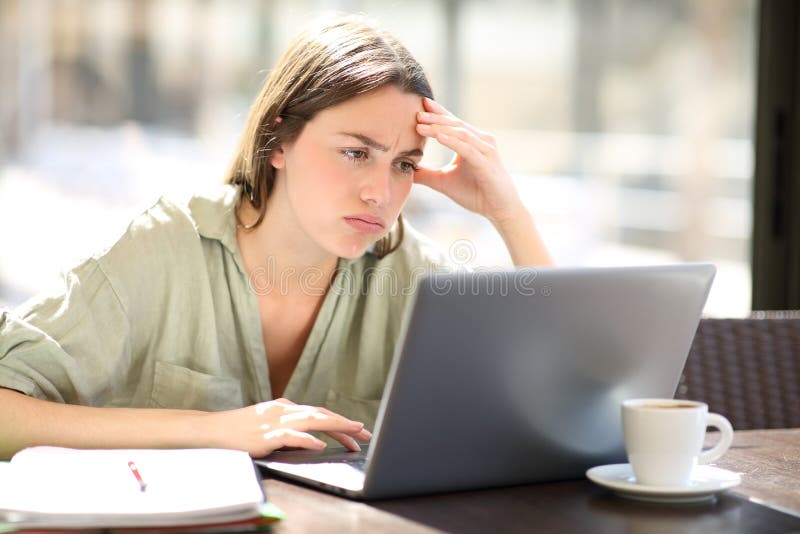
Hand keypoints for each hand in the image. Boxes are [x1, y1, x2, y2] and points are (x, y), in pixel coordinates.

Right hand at [205, 398, 371, 456]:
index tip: (357, 430)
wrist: (208, 430)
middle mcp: (282, 410)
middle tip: (365, 433)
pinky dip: (306, 440)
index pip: (318, 412)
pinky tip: (319, 445)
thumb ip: (287, 428)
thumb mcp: (266, 424)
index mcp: (283, 407)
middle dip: (345, 423)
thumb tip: (311, 439)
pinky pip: (289, 436)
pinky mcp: (263, 436)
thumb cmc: (236, 431)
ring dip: (335, 426)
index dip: (339, 420)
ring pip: (311, 420)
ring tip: (354, 433)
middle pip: (320, 413)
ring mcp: (273, 421)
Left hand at [414, 98, 524, 226]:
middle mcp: (480, 141)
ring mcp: (485, 150)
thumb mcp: (444, 182)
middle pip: (455, 124)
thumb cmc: (476, 194)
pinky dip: (452, 141)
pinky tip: (438, 137)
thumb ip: (426, 174)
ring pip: (460, 133)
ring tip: (421, 123)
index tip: (419, 104)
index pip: (452, 123)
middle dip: (435, 117)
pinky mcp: (486, 162)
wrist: (500, 210)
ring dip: (439, 127)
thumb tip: (406, 170)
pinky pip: (467, 148)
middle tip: (416, 112)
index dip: (437, 112)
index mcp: (471, 142)